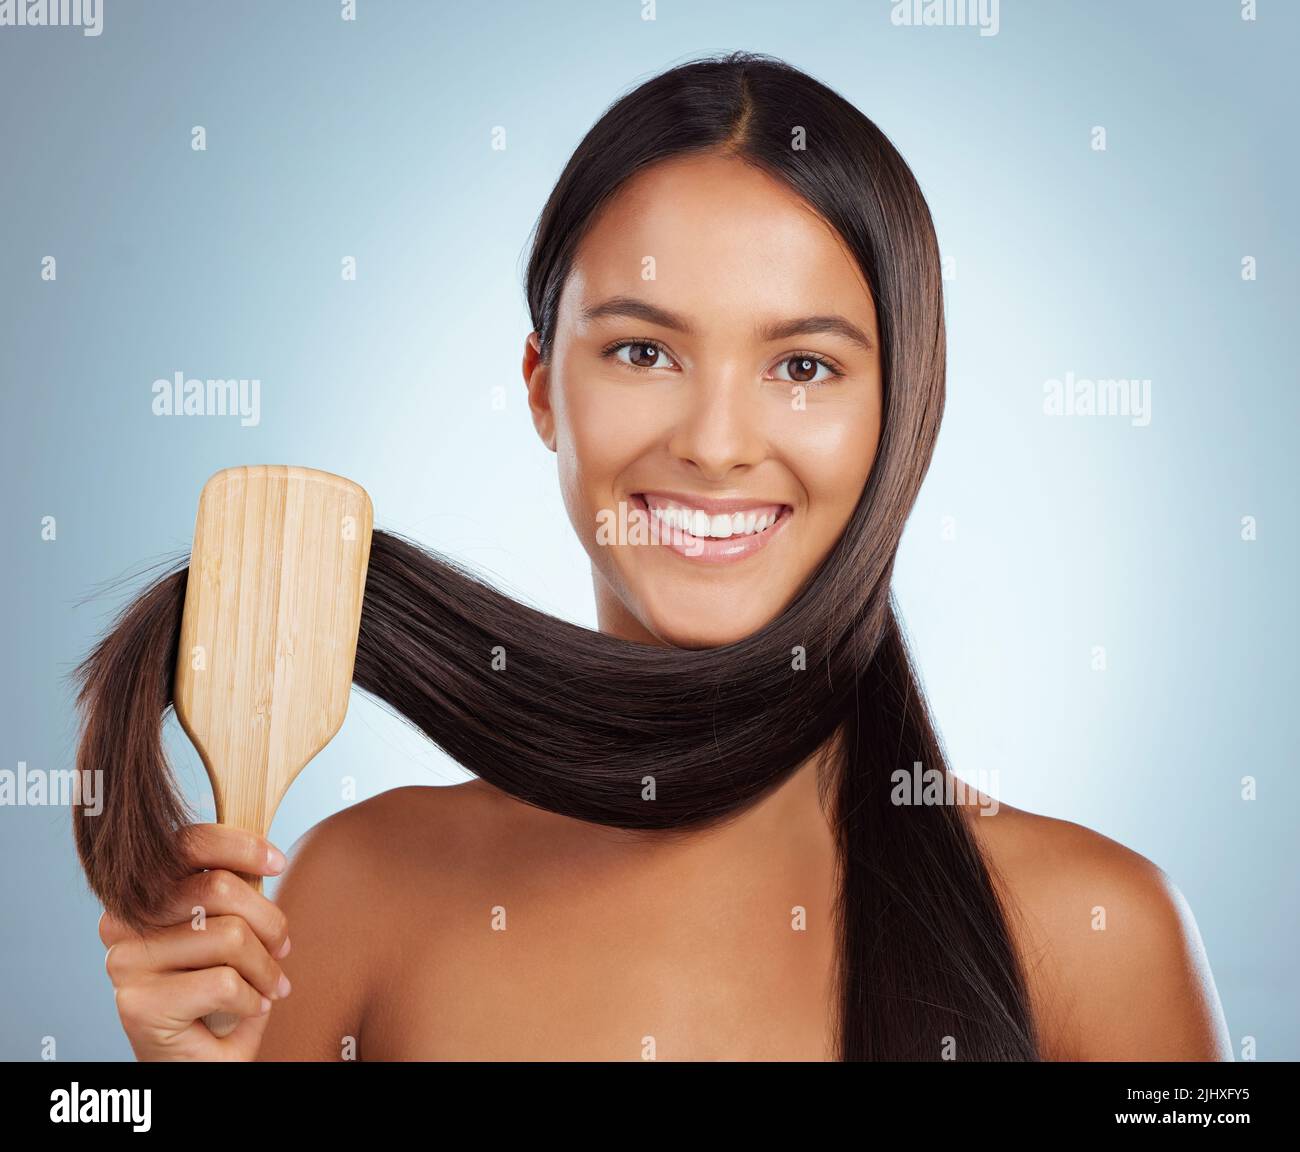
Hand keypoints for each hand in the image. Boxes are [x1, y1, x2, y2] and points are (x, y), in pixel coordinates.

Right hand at [99, 824, 292, 1060]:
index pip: (189, 845)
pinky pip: (224, 982)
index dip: (241, 847)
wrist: (199, 1061)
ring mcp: (125, 965)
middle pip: (218, 887)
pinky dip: (252, 998)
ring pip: (230, 936)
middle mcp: (121, 925)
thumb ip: (231, 891)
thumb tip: (264, 860)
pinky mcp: (139, 1005)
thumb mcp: (227, 927)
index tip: (277, 863)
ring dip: (266, 967)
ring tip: (270, 985)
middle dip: (269, 921)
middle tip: (283, 947)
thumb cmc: (217, 991)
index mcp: (138, 896)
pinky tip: (249, 1008)